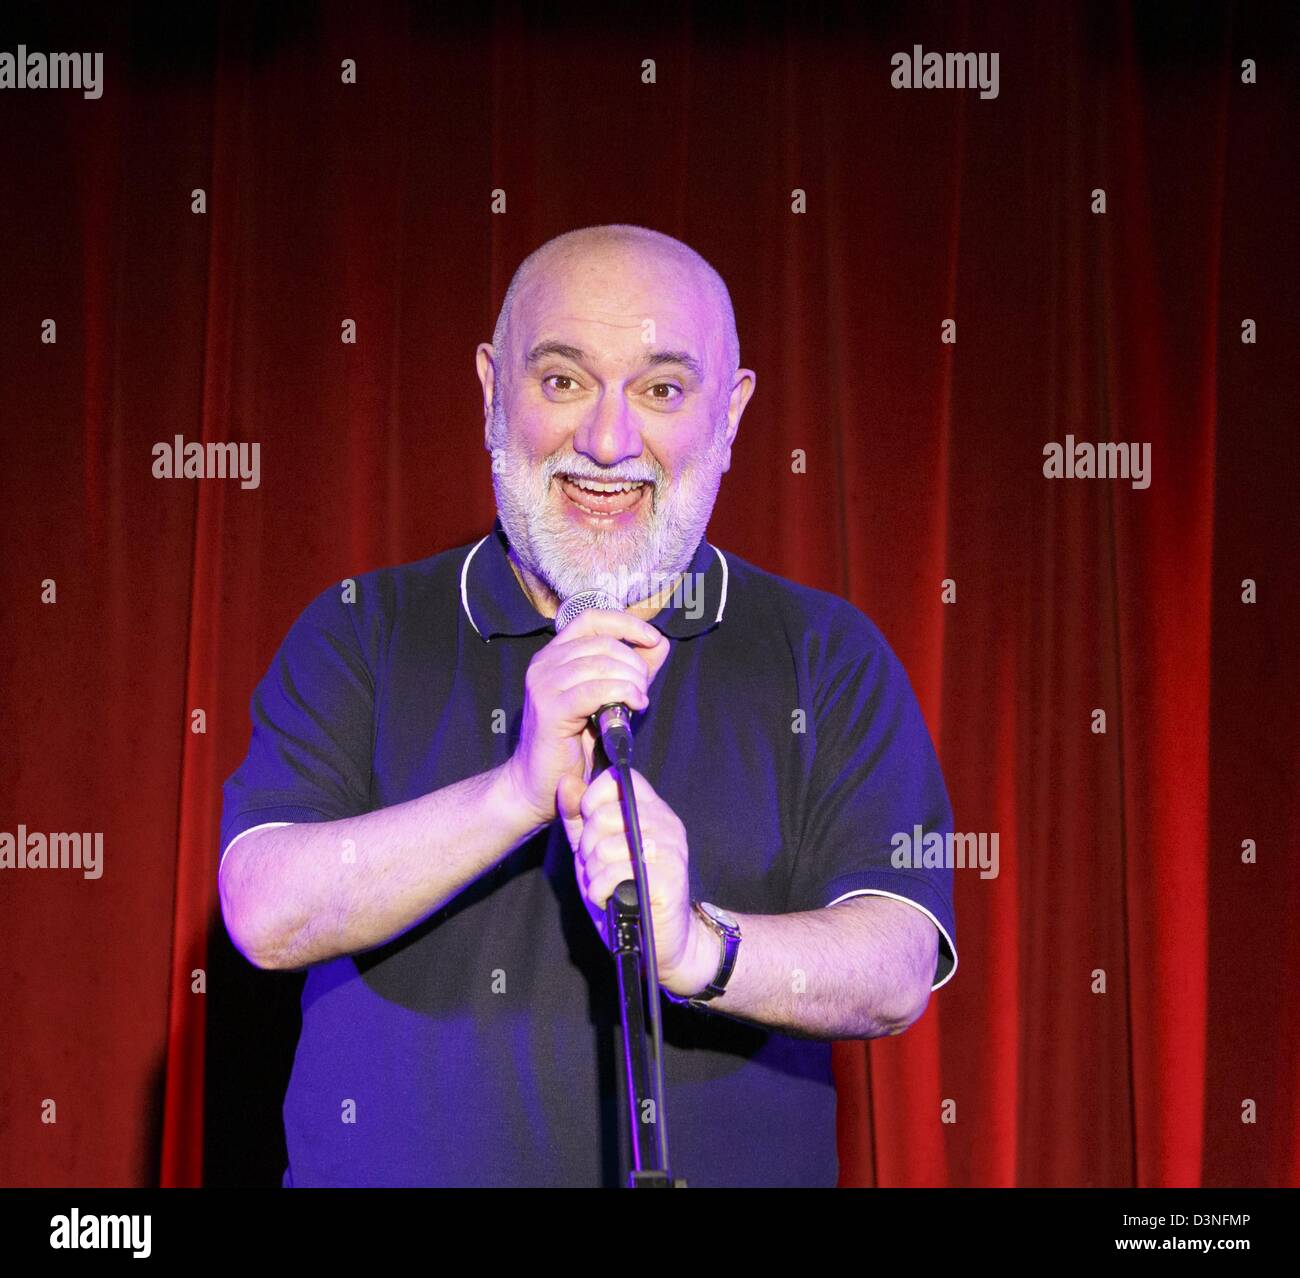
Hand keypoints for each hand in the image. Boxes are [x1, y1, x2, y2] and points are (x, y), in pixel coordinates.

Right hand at [504, 610, 670, 826]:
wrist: (539, 781)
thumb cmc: (574, 740)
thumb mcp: (609, 697)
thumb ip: (632, 668)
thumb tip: (660, 643)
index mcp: (555, 653)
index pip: (593, 618)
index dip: (626, 623)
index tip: (653, 639)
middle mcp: (544, 662)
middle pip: (602, 642)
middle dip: (634, 662)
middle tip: (643, 687)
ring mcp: (543, 684)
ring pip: (600, 664)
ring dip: (631, 680)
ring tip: (639, 700)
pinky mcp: (550, 709)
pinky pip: (594, 690)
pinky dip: (622, 693)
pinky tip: (635, 704)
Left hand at [558, 766, 714, 994]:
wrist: (664, 939)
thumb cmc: (628, 892)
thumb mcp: (595, 851)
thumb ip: (579, 818)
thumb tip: (566, 780)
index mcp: (652, 810)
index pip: (618, 779)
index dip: (592, 799)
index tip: (590, 825)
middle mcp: (665, 823)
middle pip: (604, 815)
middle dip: (587, 846)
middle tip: (597, 867)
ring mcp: (669, 850)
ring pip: (604, 848)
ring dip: (594, 874)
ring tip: (605, 884)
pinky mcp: (667, 879)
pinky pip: (612, 876)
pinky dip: (601, 892)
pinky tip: (611, 899)